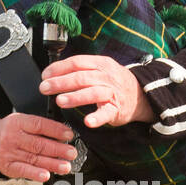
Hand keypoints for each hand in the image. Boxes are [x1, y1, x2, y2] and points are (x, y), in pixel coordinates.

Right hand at [0, 113, 77, 181]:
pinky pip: (23, 170)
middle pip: (38, 144)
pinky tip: (46, 175)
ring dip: (52, 164)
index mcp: (18, 122)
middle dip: (58, 149)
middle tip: (71, 153)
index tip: (69, 135)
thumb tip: (63, 135)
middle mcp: (13, 137)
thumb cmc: (10, 131)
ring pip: (34, 159)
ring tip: (65, 166)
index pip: (39, 125)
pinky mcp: (8, 166)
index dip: (56, 130)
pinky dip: (35, 174)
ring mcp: (9, 153)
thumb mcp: (22, 121)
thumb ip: (40, 127)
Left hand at [39, 54, 153, 127]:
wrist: (140, 95)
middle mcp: (106, 76)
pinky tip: (88, 121)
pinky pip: (107, 113)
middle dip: (61, 82)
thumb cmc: (114, 82)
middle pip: (81, 77)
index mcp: (100, 63)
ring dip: (75, 97)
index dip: (59, 68)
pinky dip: (97, 117)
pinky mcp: (117, 109)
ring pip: (92, 93)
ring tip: (60, 101)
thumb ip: (80, 70)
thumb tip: (54, 73)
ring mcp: (112, 92)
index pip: (77, 62)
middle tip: (45, 88)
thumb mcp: (100, 69)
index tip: (45, 75)